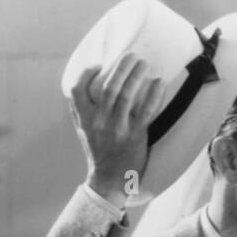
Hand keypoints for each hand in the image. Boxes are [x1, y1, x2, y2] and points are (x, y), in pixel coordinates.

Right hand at [69, 53, 168, 206]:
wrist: (110, 180)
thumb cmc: (98, 152)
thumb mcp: (84, 131)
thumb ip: (81, 109)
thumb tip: (83, 83)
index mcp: (85, 119)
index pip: (77, 90)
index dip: (86, 74)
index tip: (98, 65)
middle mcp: (100, 122)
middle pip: (108, 88)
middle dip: (121, 68)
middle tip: (132, 55)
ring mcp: (117, 129)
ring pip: (125, 96)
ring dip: (135, 76)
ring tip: (144, 63)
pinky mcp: (135, 137)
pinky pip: (145, 112)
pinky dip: (153, 95)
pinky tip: (159, 83)